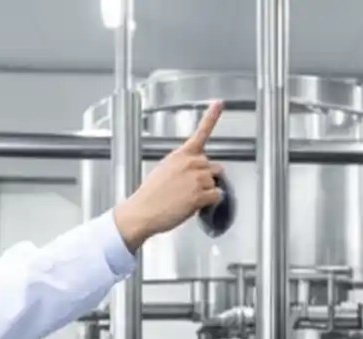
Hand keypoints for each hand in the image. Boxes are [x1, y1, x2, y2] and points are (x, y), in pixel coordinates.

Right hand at [113, 101, 225, 250]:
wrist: (143, 211)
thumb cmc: (150, 195)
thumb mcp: (163, 170)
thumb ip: (181, 164)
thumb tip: (193, 169)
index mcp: (180, 155)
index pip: (200, 133)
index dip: (212, 116)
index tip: (219, 103)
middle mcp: (191, 163)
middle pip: (213, 166)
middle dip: (206, 177)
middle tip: (190, 188)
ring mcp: (197, 179)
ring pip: (215, 182)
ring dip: (208, 190)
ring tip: (190, 198)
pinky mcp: (201, 195)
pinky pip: (217, 196)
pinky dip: (211, 202)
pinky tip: (197, 205)